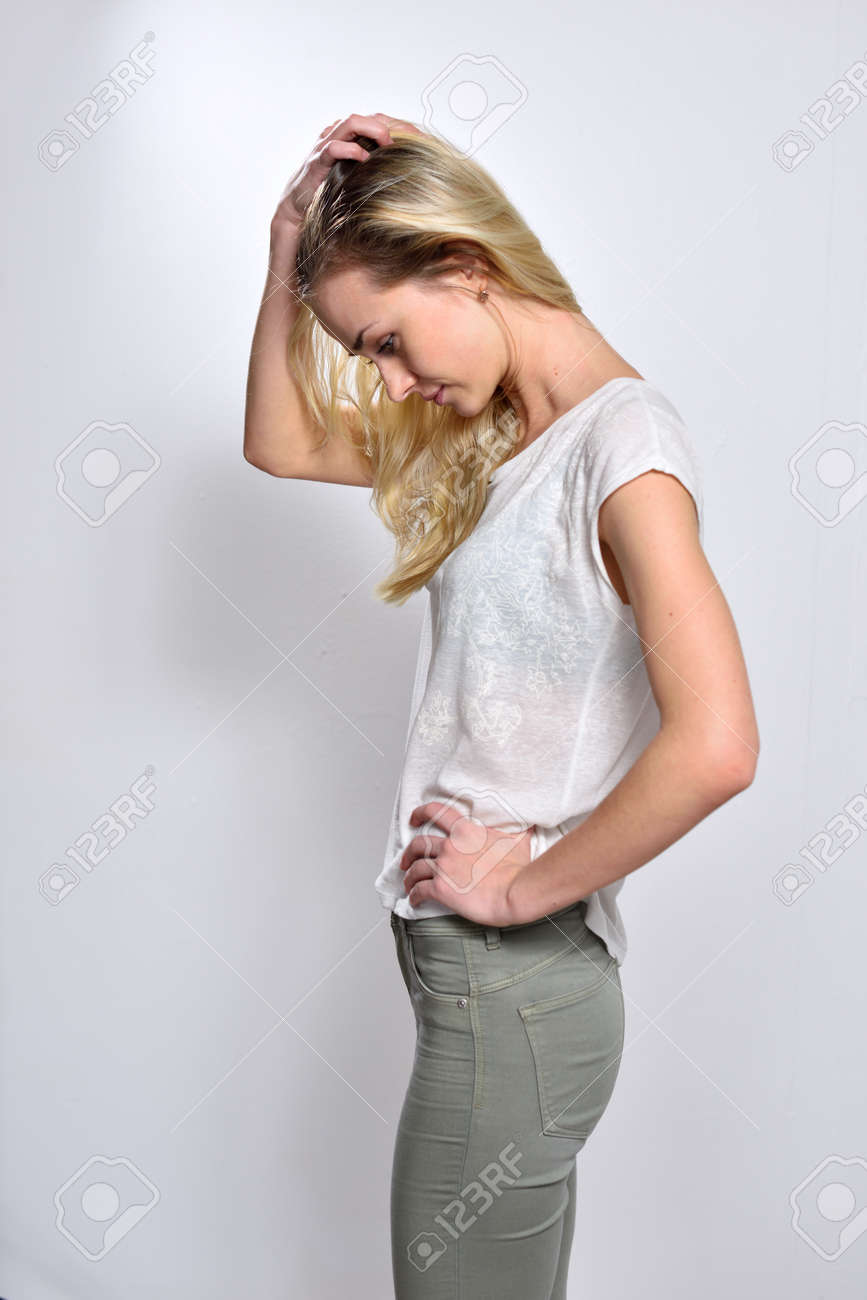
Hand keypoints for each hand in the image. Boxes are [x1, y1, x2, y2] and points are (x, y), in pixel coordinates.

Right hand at [272, 112, 424, 230]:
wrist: (297, 206)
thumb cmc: (328, 190)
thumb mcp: (356, 177)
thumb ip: (374, 169)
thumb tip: (405, 175)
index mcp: (350, 137)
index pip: (378, 120)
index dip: (400, 126)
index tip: (422, 138)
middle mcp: (338, 135)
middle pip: (368, 116)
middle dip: (392, 124)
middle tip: (411, 138)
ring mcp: (326, 146)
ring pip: (350, 122)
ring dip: (372, 130)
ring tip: (388, 144)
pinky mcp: (317, 162)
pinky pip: (333, 148)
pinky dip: (350, 150)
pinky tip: (364, 160)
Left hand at [399, 801, 535, 926]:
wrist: (516, 890)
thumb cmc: (518, 868)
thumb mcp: (518, 840)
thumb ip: (518, 830)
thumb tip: (529, 824)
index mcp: (466, 831)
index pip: (437, 812)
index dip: (421, 813)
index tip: (414, 818)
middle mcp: (450, 846)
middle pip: (418, 844)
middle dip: (409, 853)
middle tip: (406, 860)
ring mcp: (443, 867)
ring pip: (415, 868)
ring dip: (409, 876)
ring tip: (408, 884)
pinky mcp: (441, 889)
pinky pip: (419, 891)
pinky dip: (414, 895)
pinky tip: (415, 900)